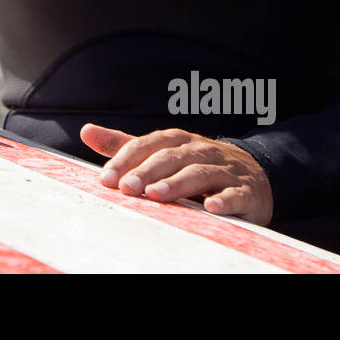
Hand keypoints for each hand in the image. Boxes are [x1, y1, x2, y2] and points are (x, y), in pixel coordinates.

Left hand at [80, 124, 272, 224]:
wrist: (253, 174)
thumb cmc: (195, 164)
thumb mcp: (161, 152)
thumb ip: (125, 145)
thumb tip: (86, 131)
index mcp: (177, 141)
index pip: (148, 145)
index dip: (127, 160)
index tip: (107, 179)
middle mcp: (200, 150)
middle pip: (171, 159)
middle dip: (147, 172)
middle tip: (128, 188)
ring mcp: (224, 169)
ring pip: (199, 173)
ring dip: (177, 184)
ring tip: (157, 195)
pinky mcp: (245, 191)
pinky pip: (235, 194)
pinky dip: (224, 200)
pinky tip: (211, 208)